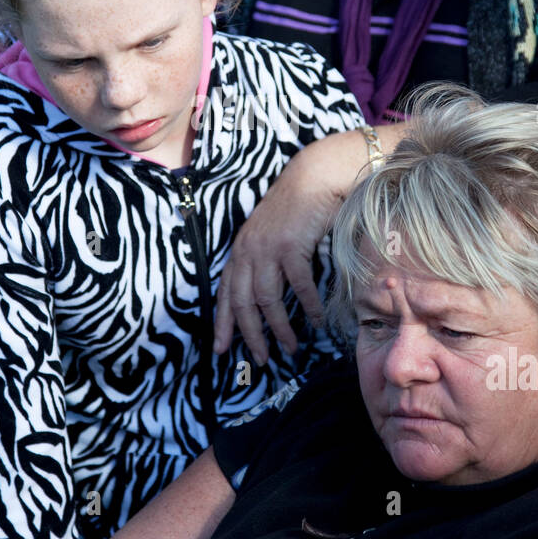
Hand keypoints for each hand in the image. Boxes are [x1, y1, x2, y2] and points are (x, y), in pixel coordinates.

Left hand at [213, 130, 368, 364]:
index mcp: (240, 251)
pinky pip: (298, 285)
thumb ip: (262, 263)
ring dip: (279, 328)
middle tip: (260, 360)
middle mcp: (248, 251)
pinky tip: (316, 320)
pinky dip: (307, 306)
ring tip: (290, 348)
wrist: (313, 178)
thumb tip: (265, 300)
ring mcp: (268, 248)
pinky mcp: (291, 245)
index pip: (224, 294)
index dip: (222, 323)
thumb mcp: (269, 238)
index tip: (221, 350)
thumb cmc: (295, 211)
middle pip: (242, 303)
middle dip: (250, 336)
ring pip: (267, 300)